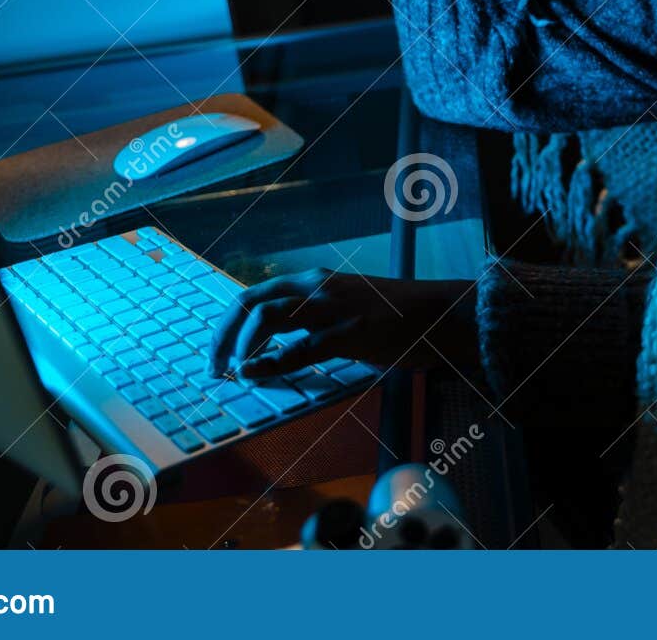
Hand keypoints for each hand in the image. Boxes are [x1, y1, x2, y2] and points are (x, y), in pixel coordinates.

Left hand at [206, 270, 477, 377]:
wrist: (442, 312)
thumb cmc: (397, 316)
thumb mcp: (346, 310)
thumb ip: (313, 322)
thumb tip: (278, 348)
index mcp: (314, 281)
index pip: (254, 295)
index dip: (227, 325)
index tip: (219, 354)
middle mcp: (317, 286)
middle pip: (250, 301)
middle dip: (222, 335)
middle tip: (214, 367)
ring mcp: (333, 307)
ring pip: (267, 315)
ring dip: (239, 345)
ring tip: (233, 371)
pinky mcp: (351, 331)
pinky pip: (301, 348)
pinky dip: (272, 363)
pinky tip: (256, 374)